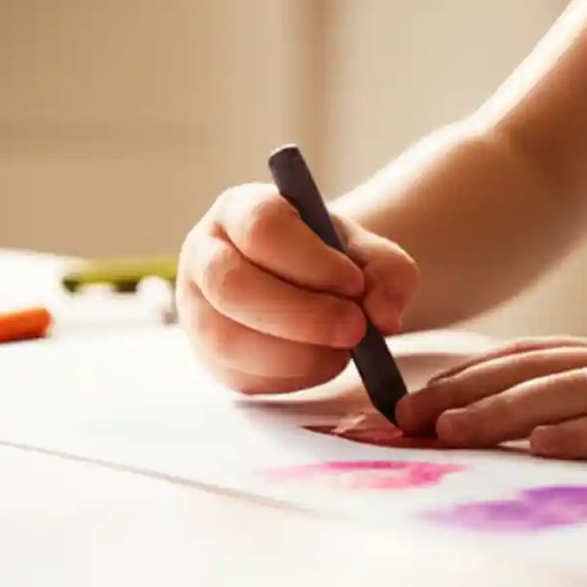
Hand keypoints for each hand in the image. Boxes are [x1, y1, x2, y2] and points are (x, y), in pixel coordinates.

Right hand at [178, 183, 418, 394]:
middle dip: (299, 315)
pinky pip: (240, 375)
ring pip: (227, 338)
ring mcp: (198, 309)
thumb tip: (383, 318)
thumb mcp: (370, 254)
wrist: (312, 286)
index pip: (261, 228)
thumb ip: (388, 275)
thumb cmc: (334, 260)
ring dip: (295, 353)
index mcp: (240, 210)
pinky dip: (291, 376)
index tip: (354, 284)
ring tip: (344, 349)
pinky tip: (323, 361)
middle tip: (355, 330)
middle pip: (231, 285)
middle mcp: (206, 255)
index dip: (309, 261)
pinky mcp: (209, 357)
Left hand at [395, 326, 586, 461]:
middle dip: (457, 394)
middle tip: (396, 418)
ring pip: (566, 393)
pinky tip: (543, 447)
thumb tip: (541, 417)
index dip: (461, 376)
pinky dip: (585, 436)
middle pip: (527, 371)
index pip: (523, 357)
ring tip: (446, 430)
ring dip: (500, 412)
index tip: (406, 399)